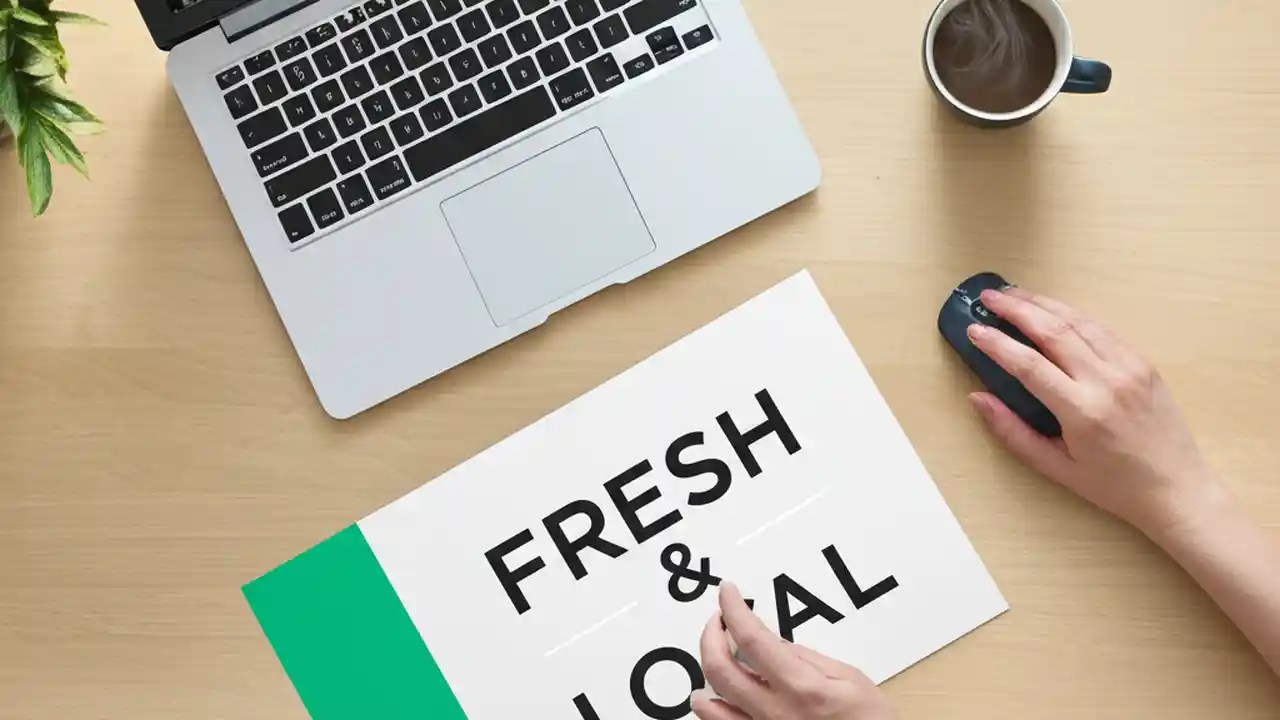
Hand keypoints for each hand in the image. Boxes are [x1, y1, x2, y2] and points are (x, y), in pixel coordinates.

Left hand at [691, 583, 897, 719]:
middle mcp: (775, 714)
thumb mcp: (850, 680)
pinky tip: (718, 698)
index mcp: (802, 688)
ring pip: (709, 707)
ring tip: (715, 659)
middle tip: (718, 621)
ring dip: (704, 678)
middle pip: (719, 669)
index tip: (726, 592)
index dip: (732, 610)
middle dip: (710, 635)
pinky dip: (713, 709)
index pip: (752, 639)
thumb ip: (807, 659)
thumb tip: (771, 641)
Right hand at [965, 287, 1224, 534]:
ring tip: (1015, 294)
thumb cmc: (1113, 485)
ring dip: (1044, 303)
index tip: (974, 329)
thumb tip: (978, 398)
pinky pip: (1102, 329)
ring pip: (1079, 321)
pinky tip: (1053, 309)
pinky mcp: (1144, 363)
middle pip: (1054, 331)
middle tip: (989, 297)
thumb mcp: (1056, 468)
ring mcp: (1130, 367)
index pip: (1029, 365)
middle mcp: (1107, 382)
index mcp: (1083, 412)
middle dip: (1017, 309)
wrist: (1177, 488)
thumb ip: (1013, 432)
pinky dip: (1073, 314)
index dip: (998, 344)